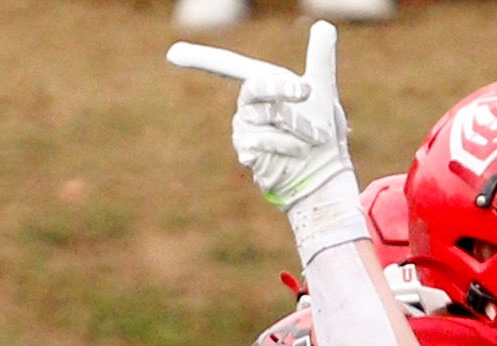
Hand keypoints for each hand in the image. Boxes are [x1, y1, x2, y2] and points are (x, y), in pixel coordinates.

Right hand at [171, 24, 366, 262]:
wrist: (323, 170)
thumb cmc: (320, 130)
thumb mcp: (323, 90)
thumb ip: (320, 58)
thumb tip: (324, 24)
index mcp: (262, 84)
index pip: (228, 65)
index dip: (201, 58)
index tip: (173, 54)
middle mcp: (247, 104)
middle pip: (255, 87)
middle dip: (281, 88)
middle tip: (306, 89)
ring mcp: (243, 128)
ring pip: (266, 116)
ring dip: (296, 125)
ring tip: (310, 138)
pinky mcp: (246, 151)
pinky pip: (263, 139)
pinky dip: (287, 144)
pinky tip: (296, 152)